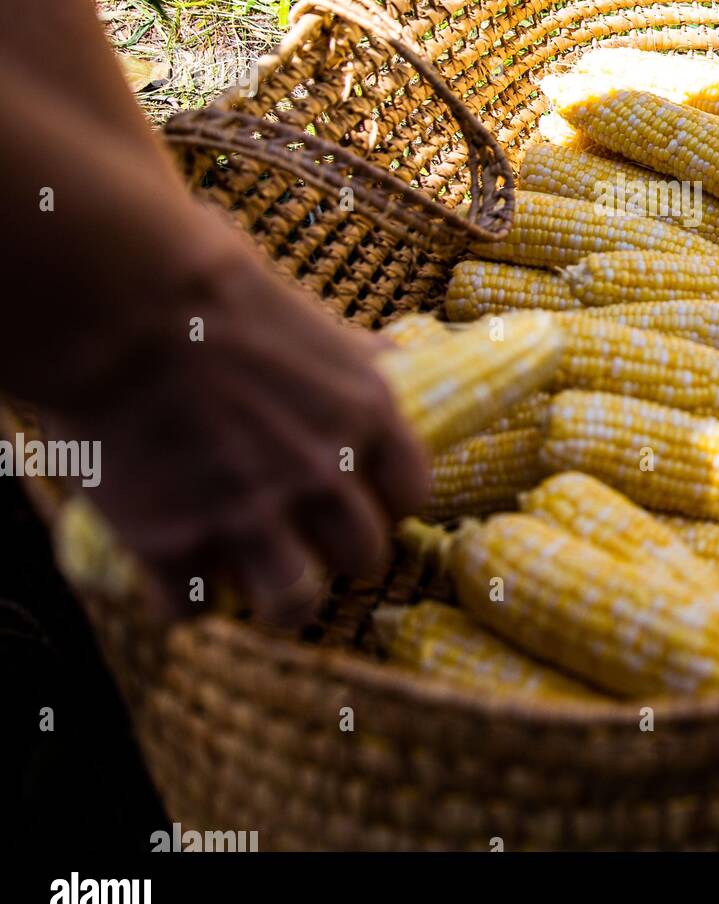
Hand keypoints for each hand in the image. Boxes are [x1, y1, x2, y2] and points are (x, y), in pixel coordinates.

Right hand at [43, 236, 426, 624]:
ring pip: (296, 606)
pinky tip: (173, 563)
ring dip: (277, 595)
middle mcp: (322, 474)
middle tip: (297, 531)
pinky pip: (194, 609)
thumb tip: (393, 351)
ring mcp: (250, 515)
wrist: (123, 300)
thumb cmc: (215, 294)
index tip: (355, 494)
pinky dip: (182, 594)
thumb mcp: (310, 320)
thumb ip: (352, 357)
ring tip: (251, 573)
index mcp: (366, 416)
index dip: (383, 500)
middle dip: (333, 550)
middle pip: (364, 558)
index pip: (411, 496)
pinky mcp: (173, 542)